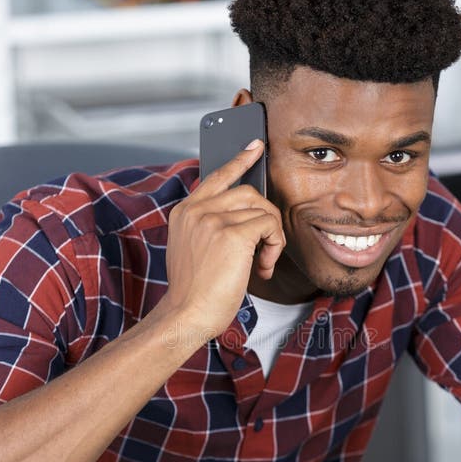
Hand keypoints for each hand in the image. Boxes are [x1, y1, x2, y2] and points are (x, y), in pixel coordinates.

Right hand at [159, 140, 284, 339]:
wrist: (186, 315)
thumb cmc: (195, 291)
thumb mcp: (194, 250)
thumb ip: (210, 227)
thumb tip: (246, 215)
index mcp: (185, 212)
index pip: (216, 176)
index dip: (239, 160)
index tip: (256, 146)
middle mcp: (197, 210)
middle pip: (249, 192)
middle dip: (267, 217)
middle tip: (266, 247)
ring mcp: (213, 220)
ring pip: (263, 210)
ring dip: (272, 238)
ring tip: (263, 262)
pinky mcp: (231, 234)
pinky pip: (269, 225)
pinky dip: (275, 247)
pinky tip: (263, 267)